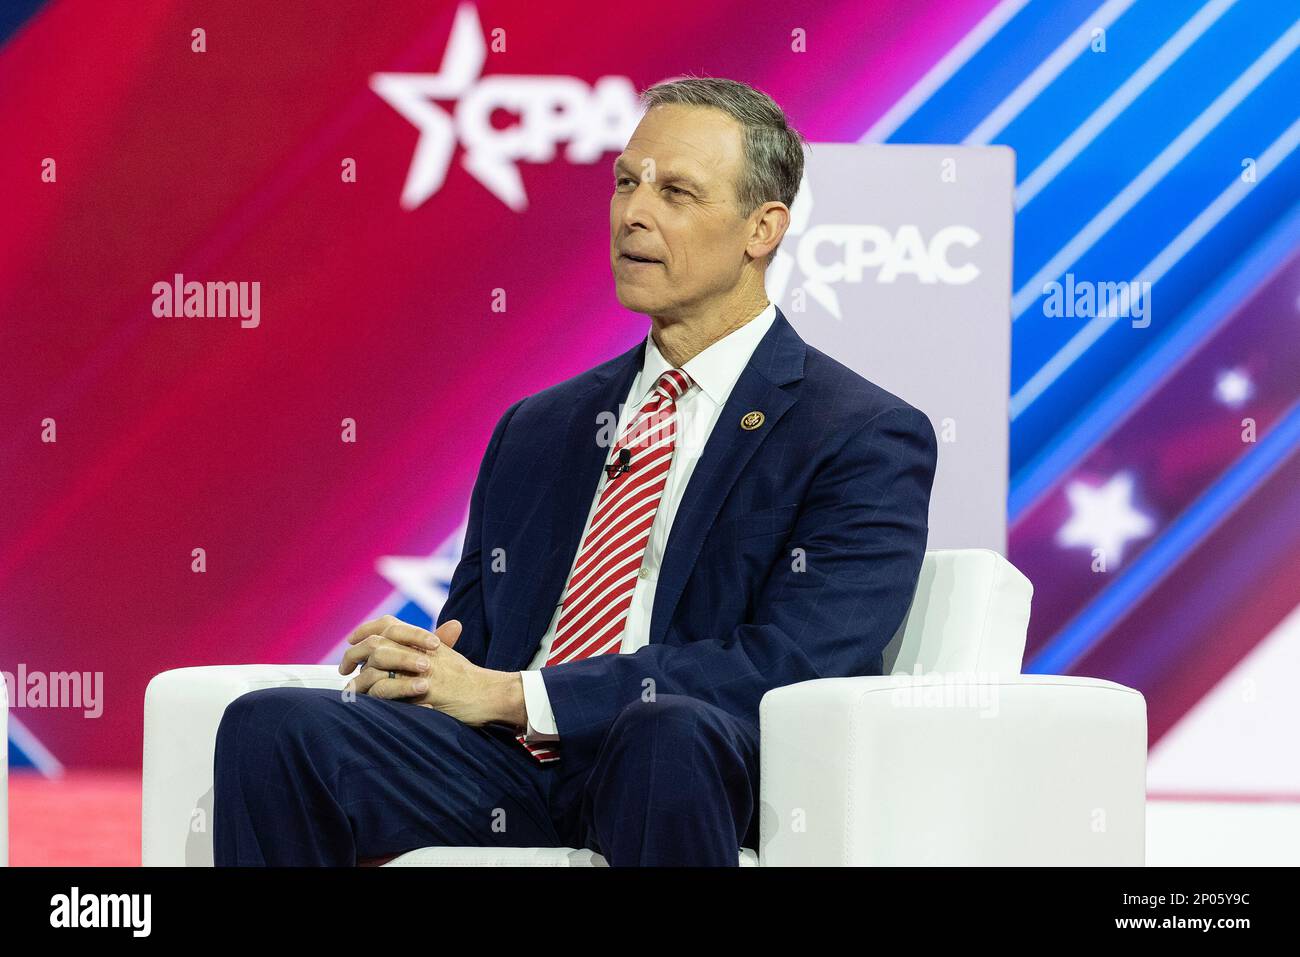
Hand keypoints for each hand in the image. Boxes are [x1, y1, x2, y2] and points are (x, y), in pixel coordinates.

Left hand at [339, 615, 525, 727]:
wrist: (490, 694)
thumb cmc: (469, 681)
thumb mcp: (447, 658)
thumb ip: (427, 650)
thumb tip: (402, 650)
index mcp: (424, 639)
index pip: (388, 623)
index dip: (366, 629)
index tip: (353, 640)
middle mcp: (420, 649)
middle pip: (376, 642)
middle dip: (353, 655)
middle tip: (343, 668)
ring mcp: (420, 669)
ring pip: (376, 666)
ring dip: (358, 679)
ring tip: (350, 690)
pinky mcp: (422, 689)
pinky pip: (387, 690)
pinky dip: (372, 696)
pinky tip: (363, 703)